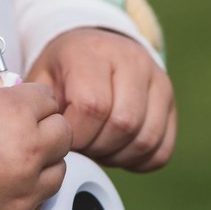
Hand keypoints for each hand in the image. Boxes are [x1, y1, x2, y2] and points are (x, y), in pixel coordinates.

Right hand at [0, 81, 71, 209]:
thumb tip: (8, 89)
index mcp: (15, 115)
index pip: (50, 101)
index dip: (33, 104)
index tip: (21, 109)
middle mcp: (28, 155)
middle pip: (63, 136)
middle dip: (44, 132)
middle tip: (19, 136)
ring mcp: (24, 195)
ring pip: (57, 174)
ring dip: (41, 167)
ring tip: (8, 165)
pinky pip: (35, 206)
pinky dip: (23, 197)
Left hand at [27, 28, 176, 171]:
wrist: (96, 47)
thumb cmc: (65, 70)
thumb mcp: (42, 79)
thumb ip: (40, 108)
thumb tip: (45, 140)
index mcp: (93, 53)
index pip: (94, 106)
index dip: (78, 136)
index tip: (65, 139)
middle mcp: (133, 61)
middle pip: (124, 124)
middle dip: (98, 148)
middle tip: (83, 146)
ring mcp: (158, 82)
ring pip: (146, 139)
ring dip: (119, 157)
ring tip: (100, 148)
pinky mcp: (170, 103)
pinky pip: (162, 149)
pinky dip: (140, 161)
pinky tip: (119, 152)